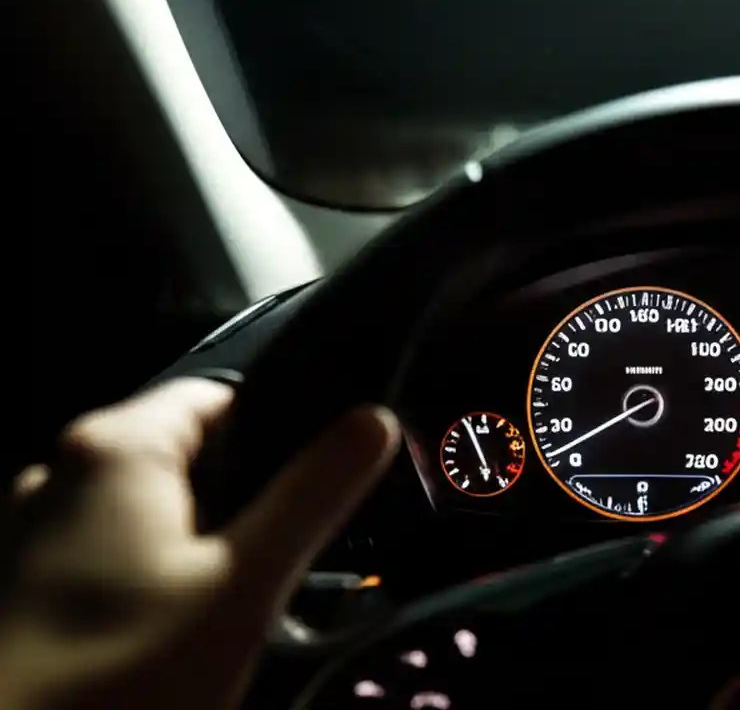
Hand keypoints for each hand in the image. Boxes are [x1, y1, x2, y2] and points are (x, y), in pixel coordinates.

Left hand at [0, 379, 399, 709]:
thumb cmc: (122, 677)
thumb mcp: (246, 583)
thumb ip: (315, 493)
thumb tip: (372, 423)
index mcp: (113, 450)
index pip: (220, 396)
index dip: (280, 433)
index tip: (321, 485)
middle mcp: (61, 474)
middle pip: (190, 457)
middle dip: (244, 501)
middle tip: (278, 564)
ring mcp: (36, 531)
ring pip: (155, 511)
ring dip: (202, 546)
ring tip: (230, 606)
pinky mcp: (31, 585)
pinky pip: (117, 553)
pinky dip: (158, 576)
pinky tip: (178, 628)